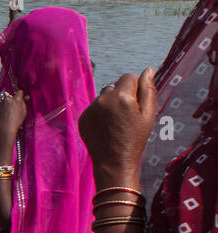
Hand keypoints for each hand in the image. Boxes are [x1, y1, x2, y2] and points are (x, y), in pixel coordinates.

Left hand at [0, 90, 28, 135]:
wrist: (5, 128)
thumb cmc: (15, 121)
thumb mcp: (23, 112)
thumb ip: (24, 103)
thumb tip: (27, 96)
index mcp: (17, 99)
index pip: (19, 92)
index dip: (20, 95)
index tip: (19, 98)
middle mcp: (8, 99)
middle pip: (10, 96)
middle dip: (10, 100)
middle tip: (11, 109)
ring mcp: (0, 102)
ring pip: (2, 99)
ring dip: (3, 103)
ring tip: (5, 112)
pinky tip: (0, 112)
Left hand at [78, 68, 155, 186]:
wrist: (113, 162)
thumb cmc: (135, 139)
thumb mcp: (149, 114)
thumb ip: (148, 89)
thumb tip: (148, 70)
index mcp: (121, 97)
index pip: (129, 76)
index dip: (135, 88)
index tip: (136, 104)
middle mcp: (103, 100)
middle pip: (115, 85)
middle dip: (122, 94)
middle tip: (126, 114)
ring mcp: (91, 109)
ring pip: (103, 95)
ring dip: (110, 102)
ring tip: (116, 121)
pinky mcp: (83, 118)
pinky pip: (94, 107)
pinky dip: (100, 112)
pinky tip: (106, 126)